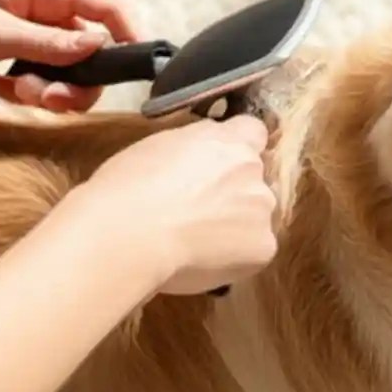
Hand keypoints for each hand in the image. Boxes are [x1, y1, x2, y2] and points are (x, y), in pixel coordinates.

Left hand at [0, 0, 140, 111]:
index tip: (133, 69)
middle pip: (96, 50)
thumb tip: (100, 47)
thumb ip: (49, 43)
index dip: (131, 34)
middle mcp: (46, 10)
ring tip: (17, 93)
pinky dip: (25, 92)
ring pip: (72, 70)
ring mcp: (33, 32)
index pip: (110, 5)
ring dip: (52, 91)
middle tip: (49, 100)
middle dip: (80, 82)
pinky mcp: (18, 52)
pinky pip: (43, 78)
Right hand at [71, 116, 278, 294]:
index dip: (239, 147)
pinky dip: (236, 256)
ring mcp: (262, 207)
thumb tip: (202, 156)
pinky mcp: (264, 245)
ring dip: (237, 224)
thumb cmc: (127, 188)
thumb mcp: (159, 146)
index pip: (254, 131)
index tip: (221, 162)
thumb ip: (194, 147)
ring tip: (196, 241)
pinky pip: (256, 249)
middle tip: (198, 211)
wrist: (129, 233)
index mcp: (227, 141)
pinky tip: (204, 259)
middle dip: (234, 191)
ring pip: (256, 215)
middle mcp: (252, 169)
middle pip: (254, 178)